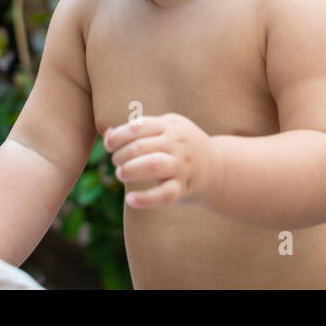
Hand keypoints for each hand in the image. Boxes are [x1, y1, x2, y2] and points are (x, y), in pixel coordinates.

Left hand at [103, 113, 222, 208]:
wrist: (218, 167)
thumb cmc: (181, 147)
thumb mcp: (166, 130)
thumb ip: (139, 131)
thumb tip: (108, 134)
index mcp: (170, 126)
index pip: (138, 127)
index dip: (118, 136)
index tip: (108, 145)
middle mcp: (177, 144)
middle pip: (141, 147)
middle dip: (121, 155)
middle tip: (117, 163)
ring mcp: (182, 166)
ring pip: (154, 165)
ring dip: (131, 170)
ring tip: (121, 174)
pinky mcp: (185, 188)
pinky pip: (164, 195)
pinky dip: (145, 199)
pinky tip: (130, 200)